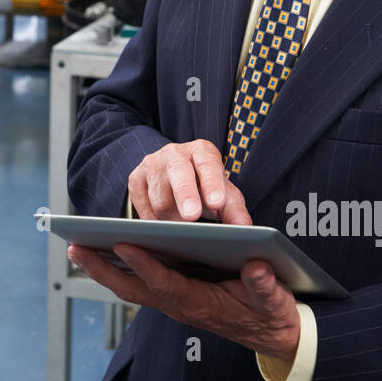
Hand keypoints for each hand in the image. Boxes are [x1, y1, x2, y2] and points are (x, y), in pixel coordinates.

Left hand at [67, 245, 301, 360]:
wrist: (272, 335)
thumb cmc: (270, 314)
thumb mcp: (274, 300)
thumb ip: (265, 286)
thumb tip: (257, 267)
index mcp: (201, 304)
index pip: (165, 284)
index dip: (144, 265)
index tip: (123, 244)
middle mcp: (180, 304)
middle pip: (133, 289)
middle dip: (102, 269)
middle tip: (75, 248)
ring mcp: (174, 301)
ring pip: (130, 286)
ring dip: (103, 268)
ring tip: (78, 246)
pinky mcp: (174, 295)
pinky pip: (139, 283)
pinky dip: (118, 268)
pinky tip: (104, 250)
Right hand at [128, 140, 250, 223]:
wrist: (173, 178)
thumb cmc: (203, 188)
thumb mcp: (223, 195)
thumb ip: (235, 211)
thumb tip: (246, 230)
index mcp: (201, 151)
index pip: (208, 163)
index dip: (212, 183)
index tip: (217, 203)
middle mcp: (175, 152)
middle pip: (178, 173)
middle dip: (185, 194)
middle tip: (192, 217)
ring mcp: (152, 164)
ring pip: (160, 197)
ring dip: (173, 218)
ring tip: (184, 227)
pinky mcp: (135, 179)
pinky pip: (143, 207)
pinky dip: (156, 223)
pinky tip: (165, 227)